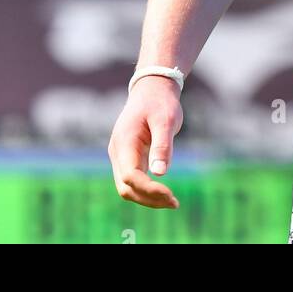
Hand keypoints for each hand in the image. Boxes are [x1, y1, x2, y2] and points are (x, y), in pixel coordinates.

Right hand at [107, 75, 183, 208]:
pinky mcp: (129, 158)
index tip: (170, 194)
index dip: (148, 189)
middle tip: (174, 203)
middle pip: (126, 187)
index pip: (130, 176)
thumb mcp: (165, 119)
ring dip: (148, 198)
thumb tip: (160, 173)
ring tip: (173, 202)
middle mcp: (118, 152)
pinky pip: (134, 181)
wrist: (152, 88)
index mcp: (124, 142)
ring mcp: (121, 156)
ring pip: (128, 187)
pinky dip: (147, 190)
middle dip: (148, 199)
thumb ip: (162, 145)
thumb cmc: (160, 102)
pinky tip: (165, 194)